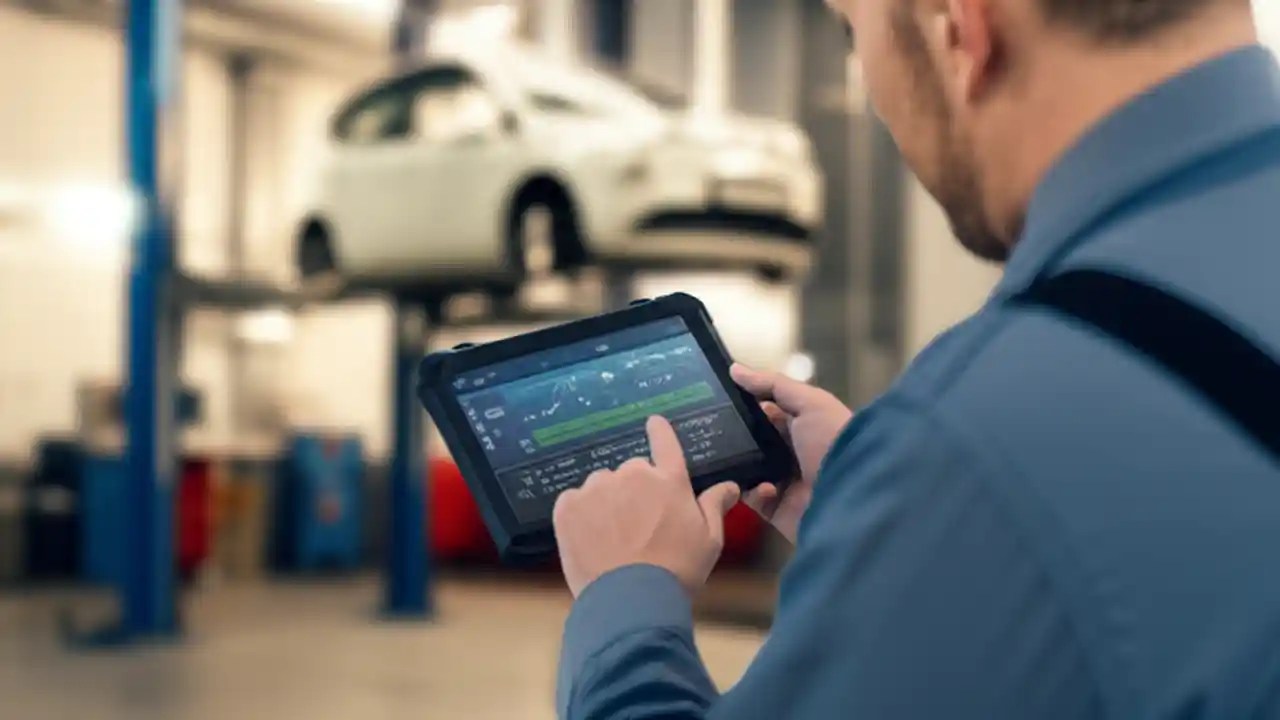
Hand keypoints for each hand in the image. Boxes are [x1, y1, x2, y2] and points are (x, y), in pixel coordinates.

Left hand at [553, 416, 741, 598]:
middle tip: (638, 525)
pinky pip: (574, 501)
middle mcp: (632, 474)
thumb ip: (715, 506)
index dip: (659, 430)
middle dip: (634, 491)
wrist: (631, 601)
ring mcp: (597, 488)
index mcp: (668, 480)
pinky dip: (580, 515)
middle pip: (631, 472)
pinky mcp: (568, 506)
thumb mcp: (709, 541)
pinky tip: (590, 540)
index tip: (653, 422)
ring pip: (601, 486)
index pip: (665, 442)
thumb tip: (731, 484)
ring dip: (606, 502)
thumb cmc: (677, 571)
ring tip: (612, 538)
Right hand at [731, 364, 852, 543]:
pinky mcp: (775, 508)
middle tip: (706, 428)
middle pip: (751, 441)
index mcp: (800, 426)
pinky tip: (763, 485)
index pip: (764, 413)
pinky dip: (752, 491)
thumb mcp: (809, 402)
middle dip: (731, 436)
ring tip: (721, 456)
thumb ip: (772, 384)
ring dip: (736, 463)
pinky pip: (751, 497)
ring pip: (745, 469)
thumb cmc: (833, 440)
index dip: (742, 406)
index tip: (714, 400)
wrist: (852, 491)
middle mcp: (789, 453)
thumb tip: (734, 368)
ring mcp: (781, 481)